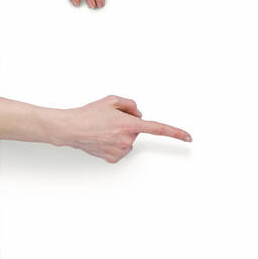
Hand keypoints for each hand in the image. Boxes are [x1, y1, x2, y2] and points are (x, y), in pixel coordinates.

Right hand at [51, 95, 191, 162]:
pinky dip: (113, 144)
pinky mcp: (113, 159)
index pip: (158, 129)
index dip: (175, 133)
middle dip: (128, 125)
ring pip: (128, 140)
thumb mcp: (112, 100)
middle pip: (137, 131)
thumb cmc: (88, 114)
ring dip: (120, 135)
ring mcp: (120, 151)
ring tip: (103, 130)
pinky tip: (102, 139)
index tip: (188, 138)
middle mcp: (127, 140)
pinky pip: (120, 149)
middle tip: (110, 121)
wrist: (69, 128)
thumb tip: (139, 114)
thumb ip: (131, 104)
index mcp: (130, 125)